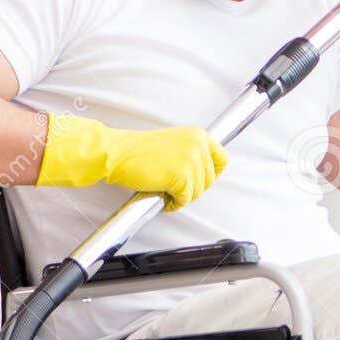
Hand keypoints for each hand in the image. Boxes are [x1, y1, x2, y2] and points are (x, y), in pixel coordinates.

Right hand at [36, 114, 227, 210]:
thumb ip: (190, 153)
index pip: (222, 159)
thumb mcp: (172, 143)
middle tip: (174, 188)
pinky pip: (184, 200)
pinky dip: (173, 204)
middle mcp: (198, 145)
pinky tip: (161, 196)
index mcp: (197, 135)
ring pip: (197, 192)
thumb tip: (202, 174)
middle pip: (210, 181)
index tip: (201, 181)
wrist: (117, 152)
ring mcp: (191, 160)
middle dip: (192, 189)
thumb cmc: (137, 150)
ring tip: (164, 190)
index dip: (213, 174)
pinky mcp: (181, 177)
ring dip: (181, 197)